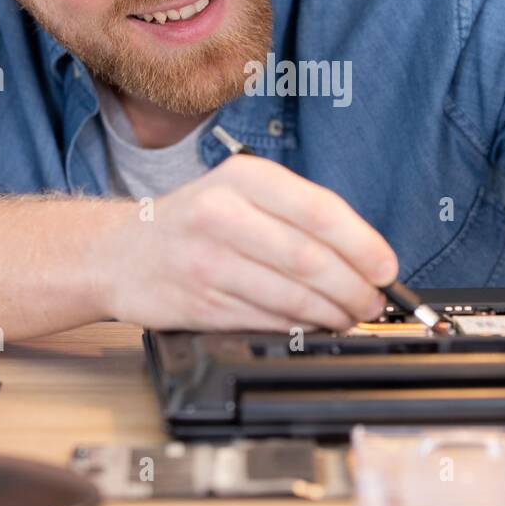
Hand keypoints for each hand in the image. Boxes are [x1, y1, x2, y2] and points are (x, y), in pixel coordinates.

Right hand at [101, 155, 394, 331]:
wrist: (119, 251)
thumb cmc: (193, 220)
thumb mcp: (241, 192)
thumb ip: (297, 214)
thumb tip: (363, 255)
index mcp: (244, 178)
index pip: (320, 211)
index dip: (363, 245)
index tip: (385, 268)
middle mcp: (222, 214)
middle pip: (310, 259)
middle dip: (354, 288)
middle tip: (372, 301)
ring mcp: (207, 261)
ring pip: (291, 295)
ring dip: (332, 314)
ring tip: (348, 316)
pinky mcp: (199, 303)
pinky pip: (266, 320)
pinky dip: (299, 327)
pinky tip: (312, 324)